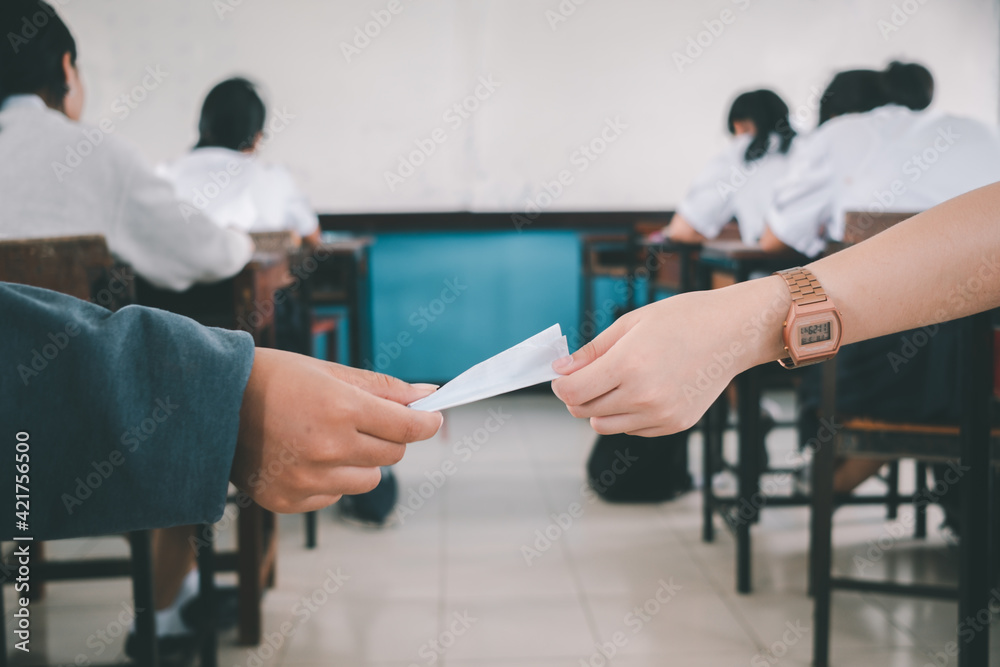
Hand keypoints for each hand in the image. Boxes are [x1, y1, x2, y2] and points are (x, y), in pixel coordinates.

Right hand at [233, 349, 442, 512]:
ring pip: (369, 478)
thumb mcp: (328, 372)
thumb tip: (427, 395)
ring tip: (330, 437)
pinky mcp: (290, 501)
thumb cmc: (272, 379)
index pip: (406, 427)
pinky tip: (305, 455)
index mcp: (339, 409)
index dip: (426, 422)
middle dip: (390, 435)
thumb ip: (382, 388)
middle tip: (368, 418)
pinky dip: (333, 477)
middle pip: (392, 453)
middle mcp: (327, 448)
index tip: (433, 417)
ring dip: (363, 459)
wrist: (209, 405)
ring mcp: (308, 480)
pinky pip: (336, 493)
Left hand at [551, 277, 787, 435]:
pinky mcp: (675, 424)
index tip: (562, 375)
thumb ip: (592, 351)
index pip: (572, 392)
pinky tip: (644, 389)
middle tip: (588, 375)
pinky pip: (633, 429)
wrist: (733, 333)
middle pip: (584, 411)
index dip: (560, 385)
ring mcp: (661, 415)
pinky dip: (627, 414)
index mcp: (628, 365)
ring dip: (600, 407)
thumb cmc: (682, 319)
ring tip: (617, 381)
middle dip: (577, 395)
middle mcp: (643, 396)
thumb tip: (560, 369)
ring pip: (605, 425)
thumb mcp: (630, 323)